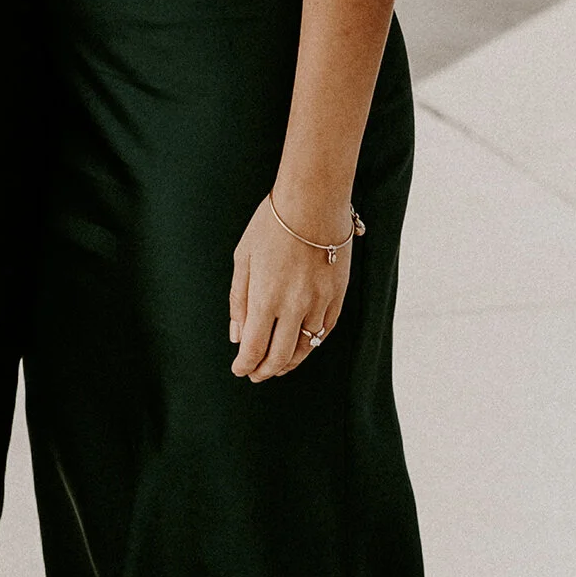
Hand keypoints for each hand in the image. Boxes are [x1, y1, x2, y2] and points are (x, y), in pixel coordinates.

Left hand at [228, 194, 347, 381]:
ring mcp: (320, 303)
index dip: (245, 365)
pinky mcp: (338, 296)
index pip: (254, 349)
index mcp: (266, 299)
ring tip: (276, 365)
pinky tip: (300, 345)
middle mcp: (294, 307)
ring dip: (288, 362)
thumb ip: (238, 301)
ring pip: (305, 348)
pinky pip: (324, 331)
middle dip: (264, 371)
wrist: (314, 201)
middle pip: (279, 357)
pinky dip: (310, 344)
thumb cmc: (272, 225)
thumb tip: (237, 336)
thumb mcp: (243, 258)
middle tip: (255, 374)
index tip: (239, 369)